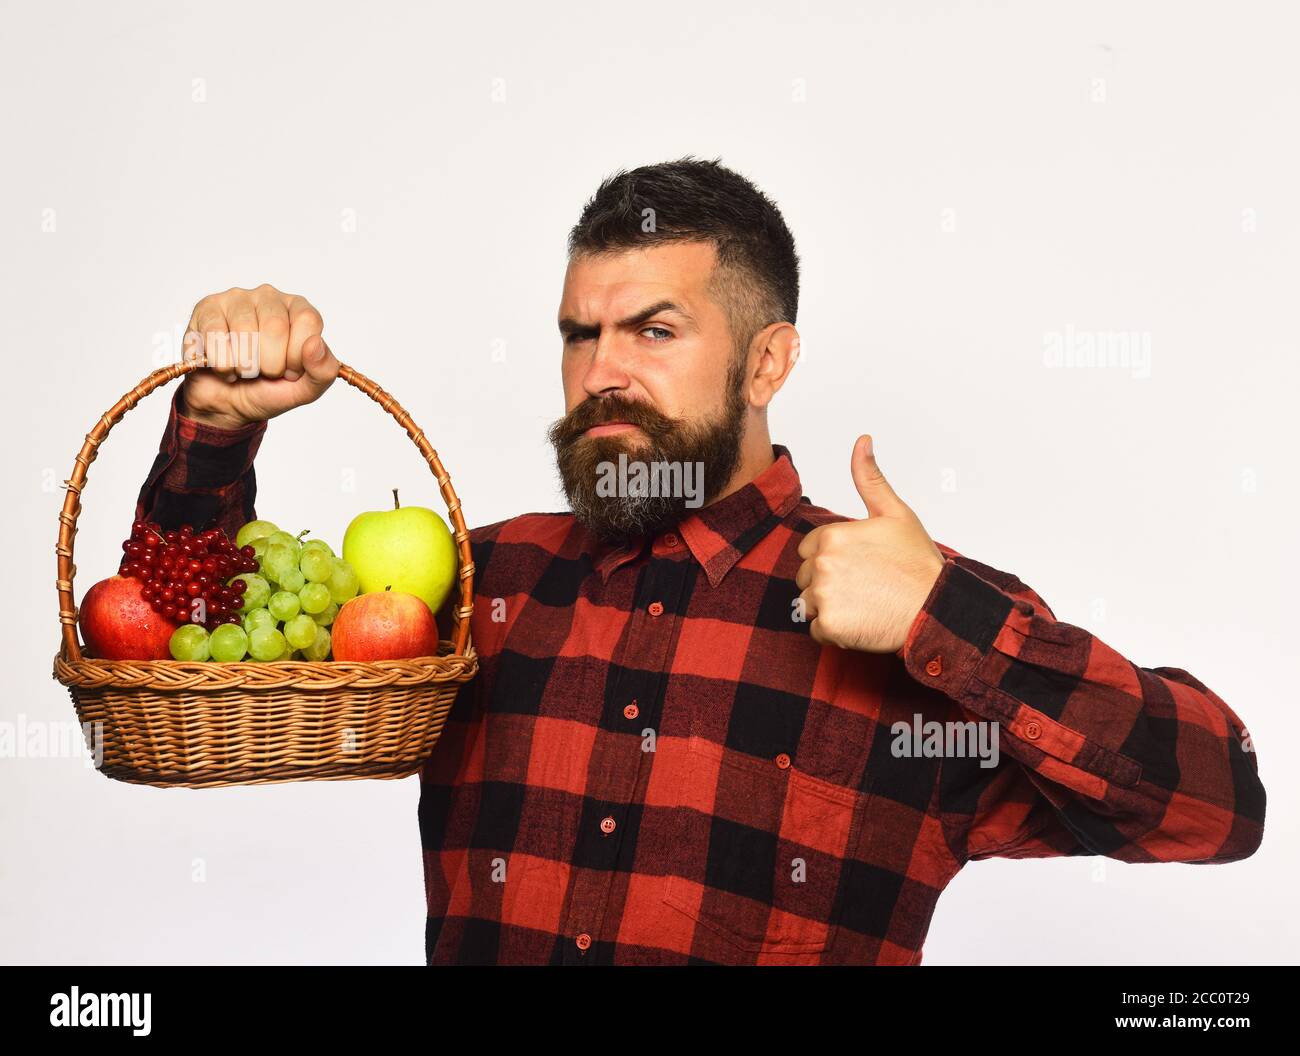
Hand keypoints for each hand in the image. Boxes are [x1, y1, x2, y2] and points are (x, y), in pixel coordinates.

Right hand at [179, 284, 339, 428]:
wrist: (228, 404)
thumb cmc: (268, 389)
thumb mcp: (305, 389)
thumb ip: (323, 371)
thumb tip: (315, 344)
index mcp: (300, 310)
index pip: (308, 320)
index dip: (297, 355)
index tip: (290, 371)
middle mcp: (270, 297)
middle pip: (275, 326)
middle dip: (270, 364)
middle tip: (263, 372)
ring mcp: (237, 299)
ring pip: (244, 331)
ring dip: (244, 365)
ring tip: (243, 368)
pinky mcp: (207, 308)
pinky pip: (215, 336)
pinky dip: (221, 363)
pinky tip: (223, 365)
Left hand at [795, 435, 945, 652]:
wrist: (935, 609)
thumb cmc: (918, 563)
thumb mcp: (896, 513)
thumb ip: (870, 478)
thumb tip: (862, 441)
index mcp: (832, 536)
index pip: (810, 550)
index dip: (832, 558)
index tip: (859, 565)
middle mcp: (822, 564)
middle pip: (806, 576)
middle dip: (828, 582)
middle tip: (865, 586)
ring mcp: (823, 596)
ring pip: (808, 603)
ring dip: (829, 607)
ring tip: (863, 604)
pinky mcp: (829, 626)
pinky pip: (815, 629)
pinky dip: (834, 631)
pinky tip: (861, 622)